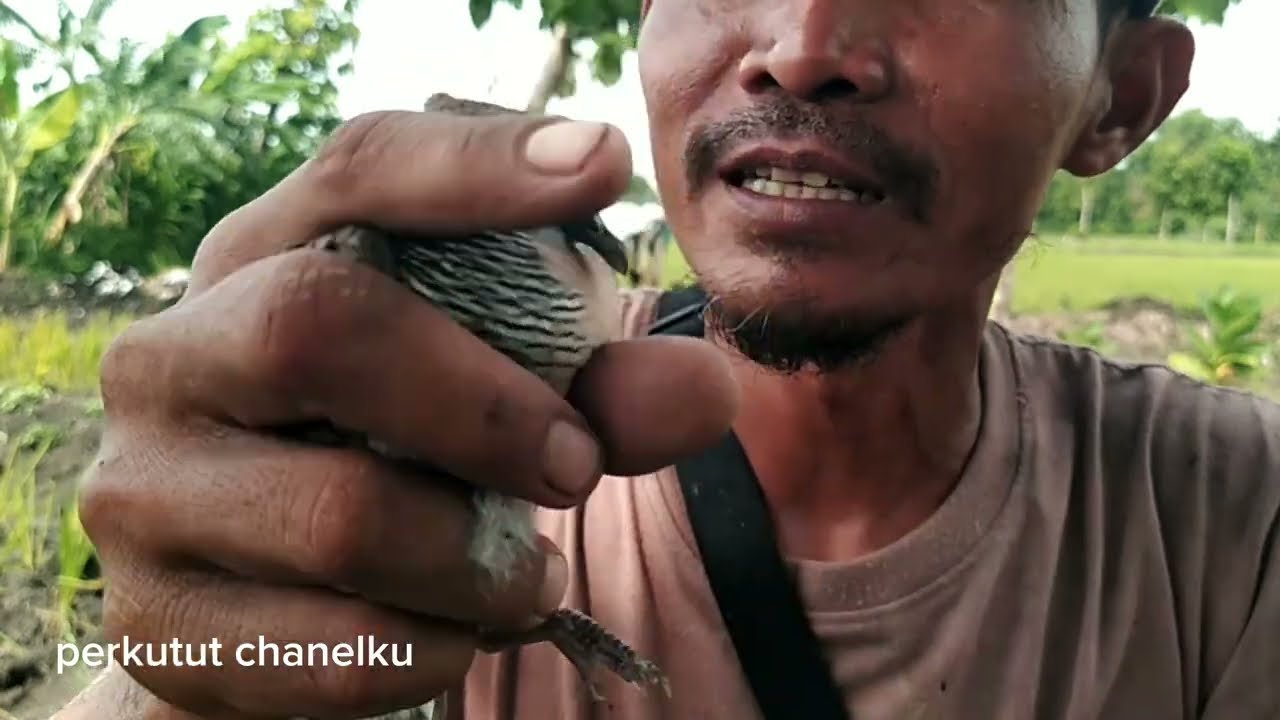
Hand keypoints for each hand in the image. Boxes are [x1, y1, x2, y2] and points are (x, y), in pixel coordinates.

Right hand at [78, 109, 737, 717]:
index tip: (606, 166)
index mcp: (260, 262)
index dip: (480, 164)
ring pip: (342, 514)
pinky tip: (456, 634)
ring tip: (525, 576)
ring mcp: (144, 491)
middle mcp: (173, 356)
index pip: (359, 169)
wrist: (249, 611)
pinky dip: (435, 649)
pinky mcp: (157, 625)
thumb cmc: (383, 465)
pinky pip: (333, 650)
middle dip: (485, 405)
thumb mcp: (482, 402)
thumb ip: (593, 391)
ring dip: (478, 560)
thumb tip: (707, 390)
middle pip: (318, 325)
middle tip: (576, 467)